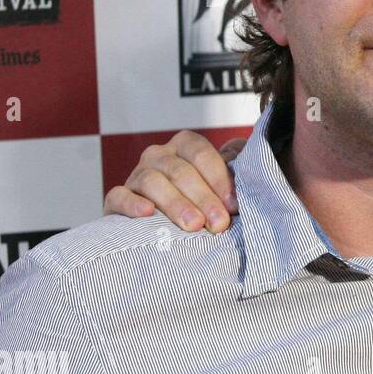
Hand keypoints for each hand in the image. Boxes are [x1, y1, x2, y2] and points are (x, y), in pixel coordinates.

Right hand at [102, 131, 245, 232]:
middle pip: (180, 171)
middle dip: (203, 197)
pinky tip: (147, 213)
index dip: (219, 178)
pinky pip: (119, 195)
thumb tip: (256, 174)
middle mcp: (158, 156)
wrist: (163, 227)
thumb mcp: (219, 186)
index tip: (233, 204)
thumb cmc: (201, 202)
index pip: (200, 153)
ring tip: (194, 225)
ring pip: (152, 182)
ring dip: (175, 203)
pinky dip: (132, 204)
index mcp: (184, 147)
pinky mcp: (116, 198)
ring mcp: (136, 175)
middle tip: (219, 223)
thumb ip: (234, 175)